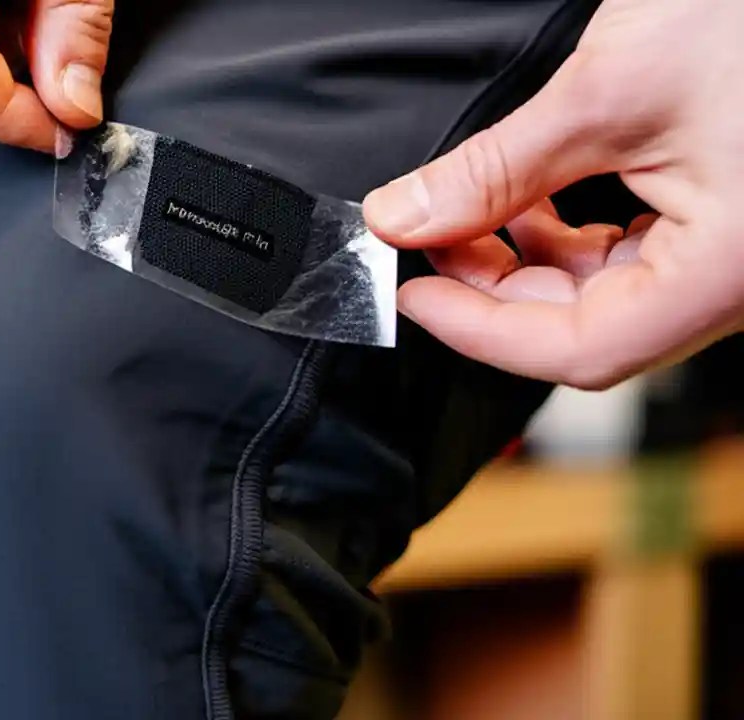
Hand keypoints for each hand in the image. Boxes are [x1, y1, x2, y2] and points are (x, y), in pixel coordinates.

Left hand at [362, 0, 743, 389]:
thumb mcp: (606, 95)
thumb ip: (494, 170)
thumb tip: (405, 215)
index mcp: (725, 273)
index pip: (583, 351)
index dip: (479, 331)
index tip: (415, 296)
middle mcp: (738, 280)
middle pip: (588, 324)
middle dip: (491, 287)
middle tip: (426, 238)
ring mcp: (733, 255)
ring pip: (607, 291)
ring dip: (525, 259)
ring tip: (464, 213)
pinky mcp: (725, 222)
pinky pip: (635, 253)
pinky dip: (569, 235)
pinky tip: (528, 200)